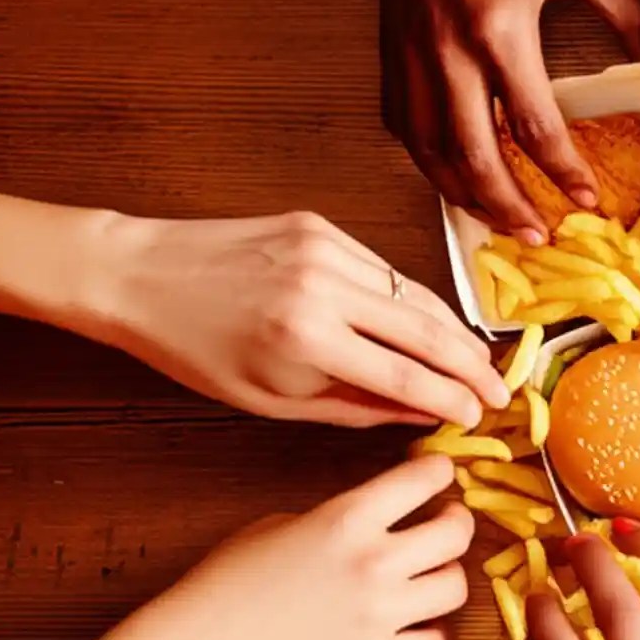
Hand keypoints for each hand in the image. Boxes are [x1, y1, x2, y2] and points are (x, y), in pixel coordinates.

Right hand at [19, 455, 473, 639]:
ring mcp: (378, 613)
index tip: (439, 473)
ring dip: (445, 576)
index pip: (427, 477)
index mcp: (347, 517)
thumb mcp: (286, 522)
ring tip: (428, 574)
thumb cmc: (231, 581)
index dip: (439, 471)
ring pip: (455, 585)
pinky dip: (427, 631)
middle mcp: (372, 561)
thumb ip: (344, 515)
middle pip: (456, 531)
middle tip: (448, 521)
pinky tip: (410, 621)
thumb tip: (387, 510)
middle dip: (456, 521)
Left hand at [103, 211, 508, 427]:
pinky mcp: (320, 224)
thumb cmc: (195, 350)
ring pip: (414, 293)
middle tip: (501, 388)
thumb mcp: (271, 399)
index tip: (481, 414)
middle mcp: (323, 286)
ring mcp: (325, 247)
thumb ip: (353, 407)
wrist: (138, 275)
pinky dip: (412, 298)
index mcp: (305, 338)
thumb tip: (419, 413)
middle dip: (472, 364)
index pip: (405, 375)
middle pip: (426, 329)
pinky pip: (384, 269)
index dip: (452, 398)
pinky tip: (430, 322)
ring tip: (478, 359)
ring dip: (452, 329)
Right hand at [381, 0, 639, 244]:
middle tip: (539, 236)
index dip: (563, 173)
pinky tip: (454, 178)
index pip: (534, 127)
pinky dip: (428, 162)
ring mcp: (410, 57)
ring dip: (466, 196)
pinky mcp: (390, 55)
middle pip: (476, 157)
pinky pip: (403, 127)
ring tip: (500, 222)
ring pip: (431, 153)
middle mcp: (447, 52)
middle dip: (509, 206)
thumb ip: (622, 11)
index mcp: (498, 29)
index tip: (586, 202)